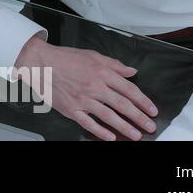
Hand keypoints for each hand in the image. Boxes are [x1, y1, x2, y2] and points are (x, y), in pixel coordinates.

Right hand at [16, 35, 158, 140]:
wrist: (40, 63)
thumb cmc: (64, 59)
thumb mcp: (93, 56)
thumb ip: (114, 64)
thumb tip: (131, 71)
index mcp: (102, 73)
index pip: (129, 89)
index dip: (143, 101)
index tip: (152, 110)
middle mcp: (94, 86)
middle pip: (123, 105)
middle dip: (139, 117)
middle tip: (150, 126)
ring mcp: (83, 99)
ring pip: (109, 116)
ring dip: (125, 127)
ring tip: (136, 135)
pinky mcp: (71, 109)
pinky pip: (88, 123)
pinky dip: (100, 131)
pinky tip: (110, 136)